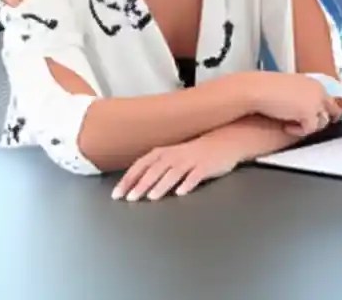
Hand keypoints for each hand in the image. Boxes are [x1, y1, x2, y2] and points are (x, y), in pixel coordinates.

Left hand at [112, 134, 240, 201]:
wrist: (225, 142)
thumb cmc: (194, 153)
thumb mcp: (172, 156)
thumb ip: (155, 167)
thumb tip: (133, 184)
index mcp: (164, 153)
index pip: (141, 165)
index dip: (128, 179)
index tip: (116, 194)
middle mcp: (175, 155)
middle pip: (155, 170)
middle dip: (142, 184)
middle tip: (130, 198)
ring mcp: (192, 160)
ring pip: (174, 173)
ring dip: (162, 185)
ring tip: (152, 197)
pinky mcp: (207, 167)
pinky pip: (196, 176)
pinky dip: (188, 183)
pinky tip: (181, 192)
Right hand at [246, 72, 341, 136]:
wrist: (258, 90)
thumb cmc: (267, 88)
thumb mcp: (290, 89)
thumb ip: (302, 96)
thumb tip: (304, 109)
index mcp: (314, 83)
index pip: (329, 99)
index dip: (325, 110)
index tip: (322, 117)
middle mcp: (319, 91)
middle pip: (334, 110)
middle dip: (324, 119)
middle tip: (312, 126)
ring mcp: (316, 102)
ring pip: (322, 122)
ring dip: (308, 125)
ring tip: (290, 123)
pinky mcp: (310, 114)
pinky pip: (309, 129)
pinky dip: (298, 130)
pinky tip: (286, 126)